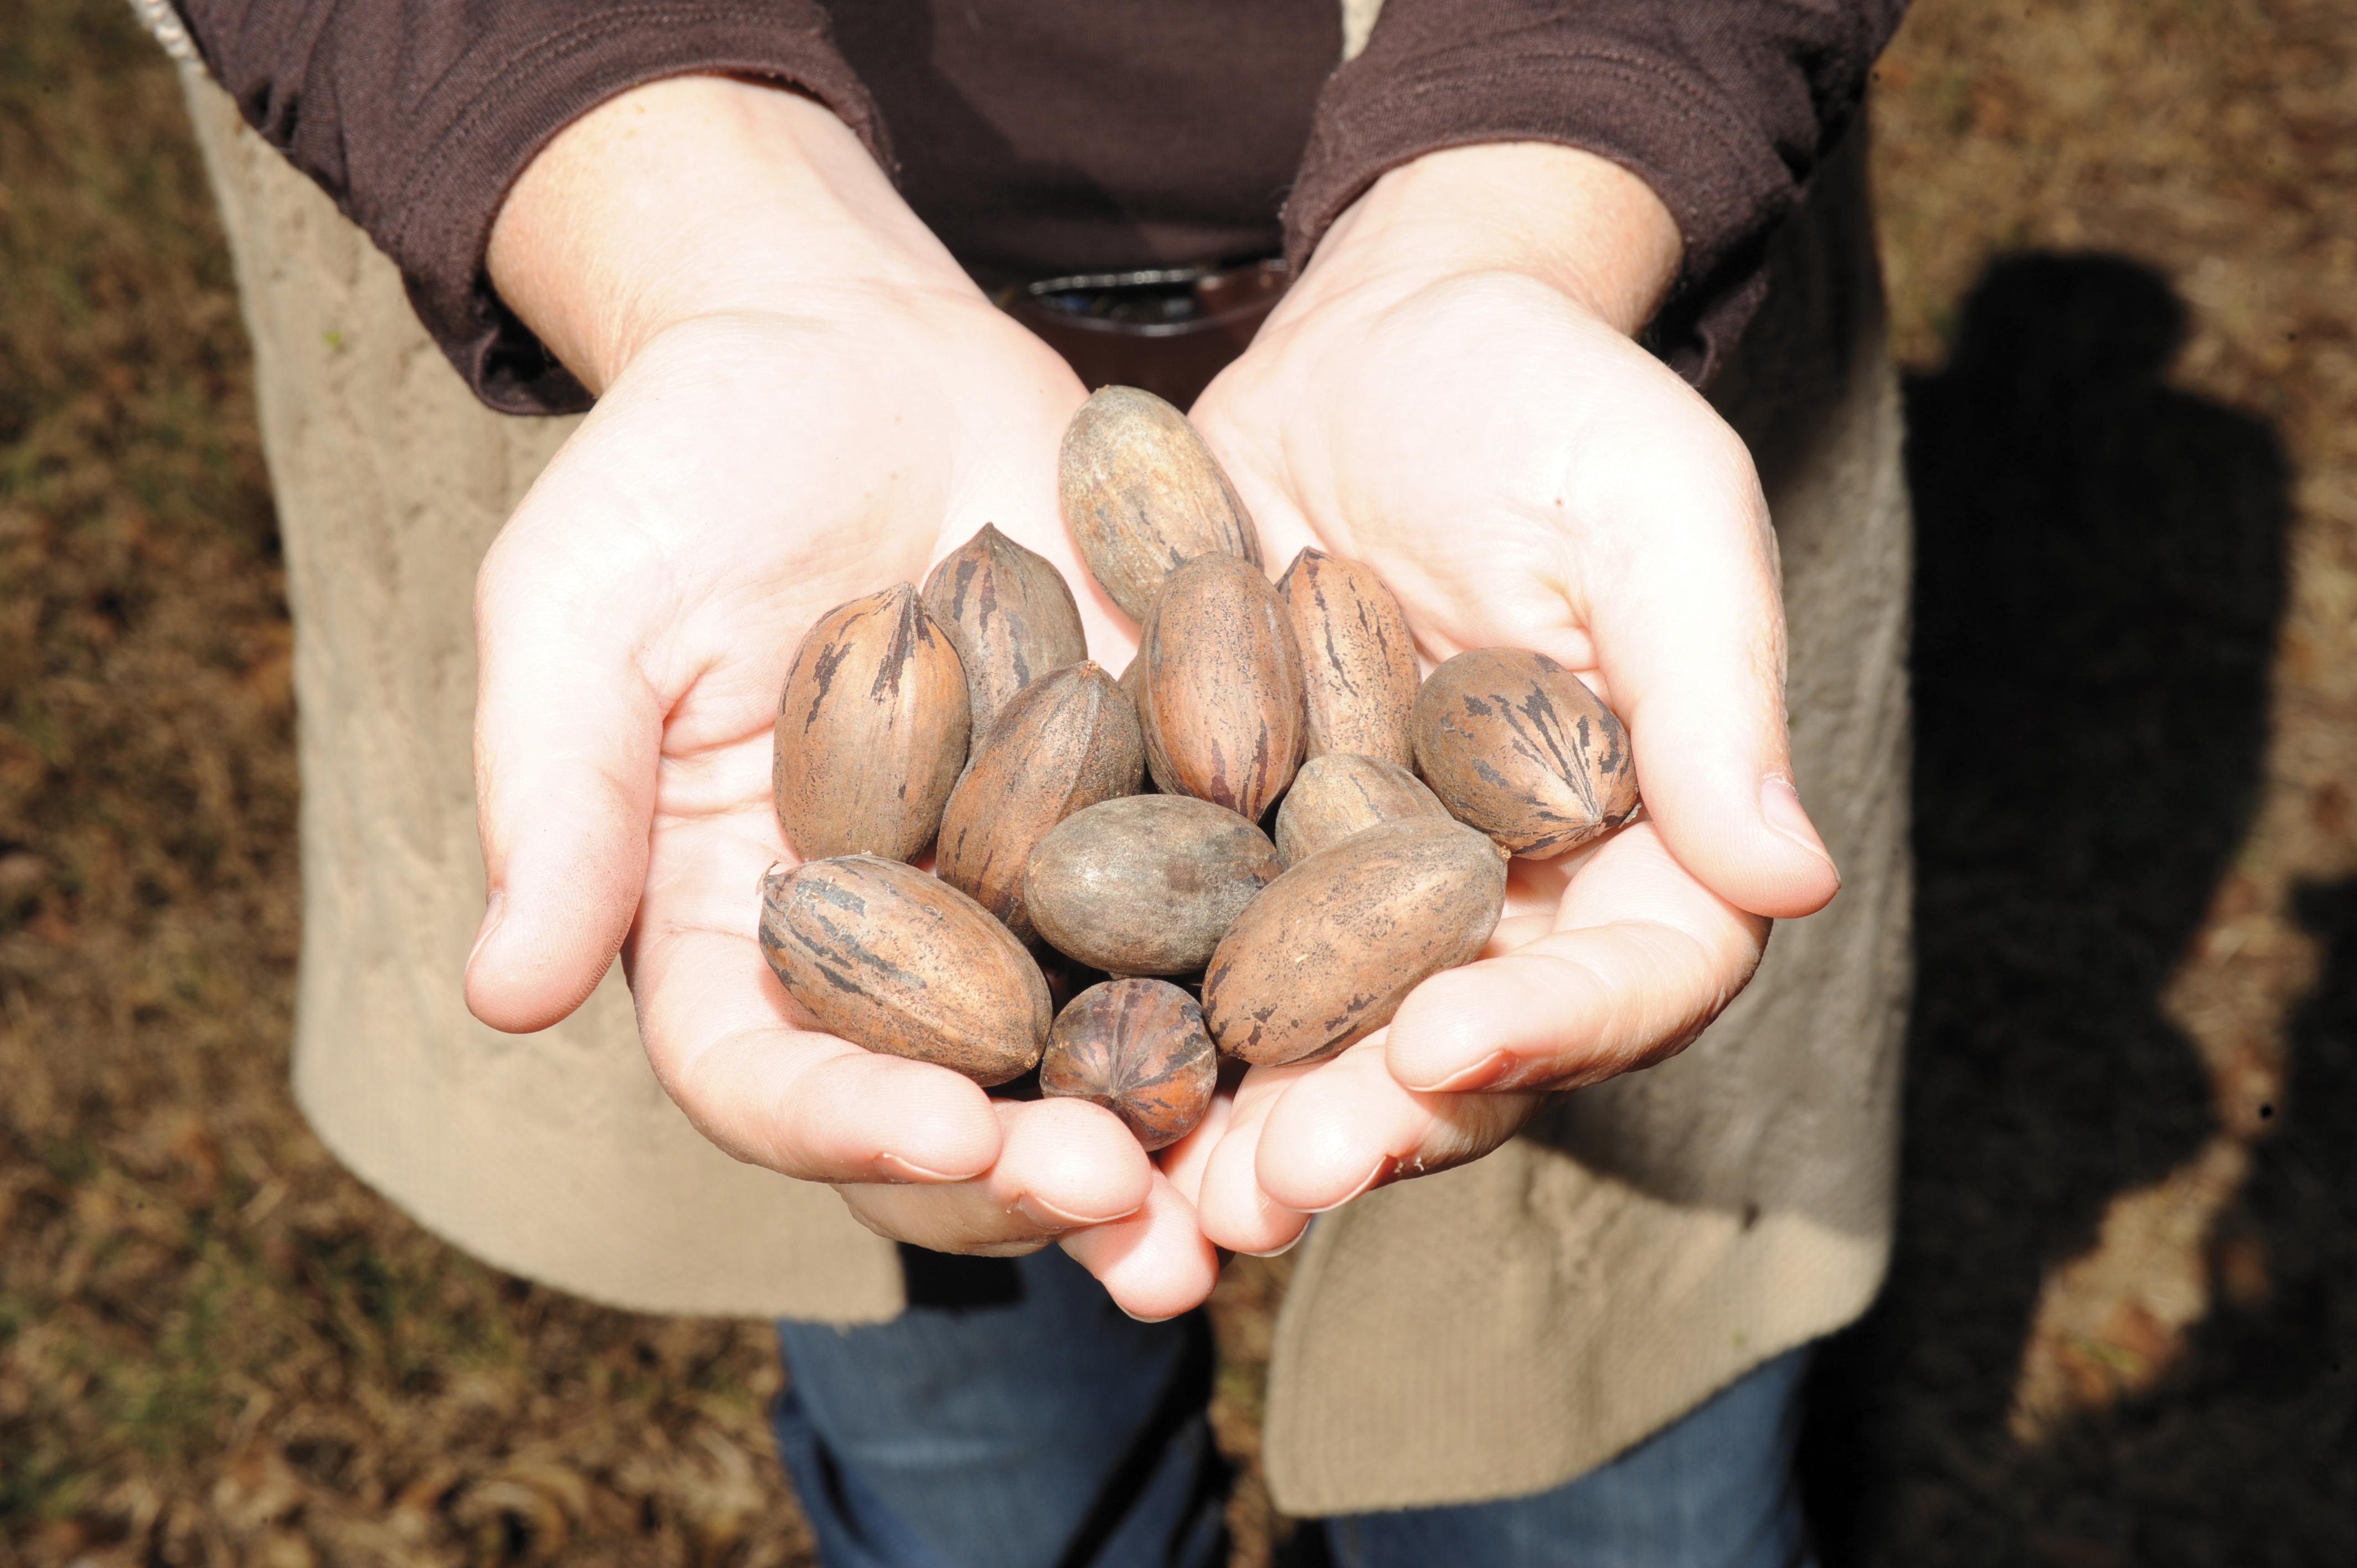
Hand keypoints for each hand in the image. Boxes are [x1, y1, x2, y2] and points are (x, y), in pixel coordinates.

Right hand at [465, 78, 1215, 1316]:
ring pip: (1095, 1054)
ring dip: (1177, 1139)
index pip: (766, 1077)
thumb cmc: (685, 463)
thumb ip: (555, 793)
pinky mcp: (1148, 817)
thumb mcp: (587, 605)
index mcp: (731, 928)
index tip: (942, 1137)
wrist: (855, 345)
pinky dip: (1276, 985)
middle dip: (1033, 1177)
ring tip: (1263, 1195)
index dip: (845, 1126)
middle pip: (947, 1111)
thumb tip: (501, 998)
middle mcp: (887, 943)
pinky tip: (1361, 1027)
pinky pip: (1214, 919)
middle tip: (1130, 1210)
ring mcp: (1026, 892)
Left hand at [1168, 144, 1841, 1254]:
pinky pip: (1189, 968)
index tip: (1451, 1049)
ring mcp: (1353, 893)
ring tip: (1162, 1201)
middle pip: (1458, 1059)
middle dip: (1372, 1128)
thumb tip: (1795, 879)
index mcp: (1637, 848)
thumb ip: (1711, 687)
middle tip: (1280, 1185)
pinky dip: (1136, 1038)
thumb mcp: (1652, 510)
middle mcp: (1499, 904)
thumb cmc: (1545, 401)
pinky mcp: (1227, 857)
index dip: (1550, 1032)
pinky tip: (1054, 1097)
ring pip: (1317, 1050)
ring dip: (1244, 1135)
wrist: (1375, 340)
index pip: (1629, 981)